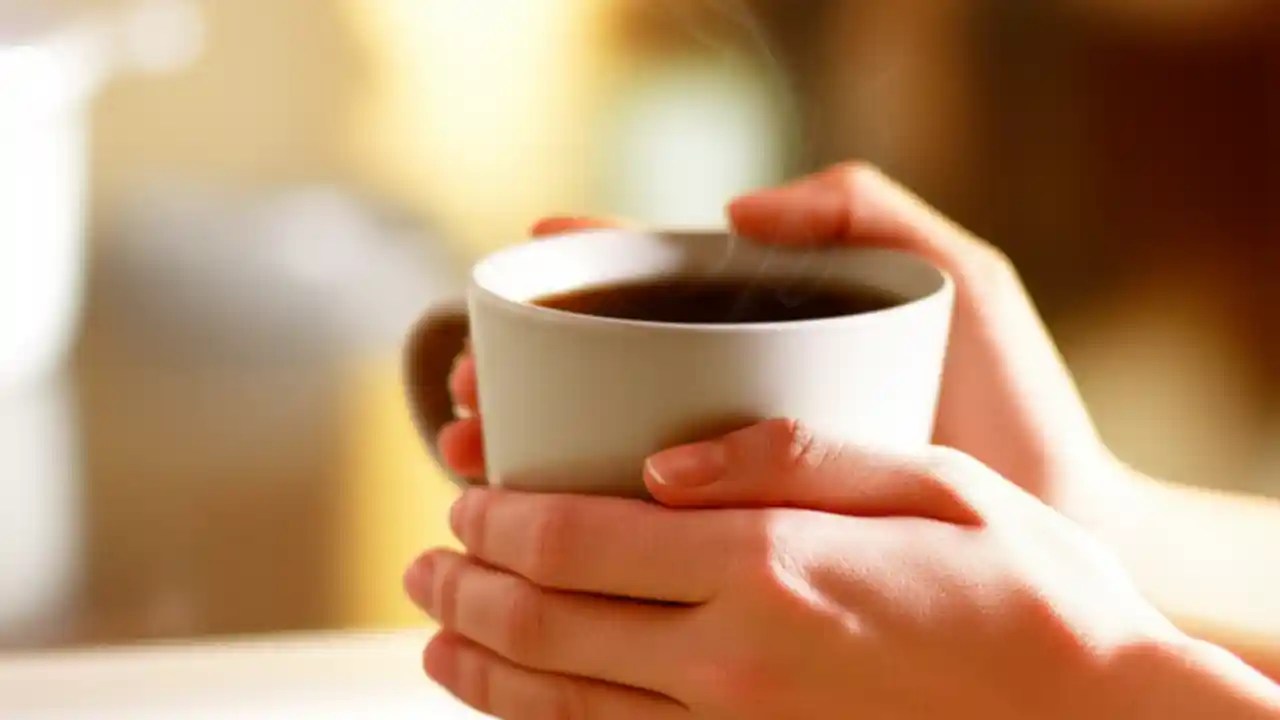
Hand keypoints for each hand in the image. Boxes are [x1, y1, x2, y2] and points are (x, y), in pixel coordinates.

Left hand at [405, 421, 1245, 718]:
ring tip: (435, 638)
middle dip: (463, 591)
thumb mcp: (929, 477)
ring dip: (480, 668)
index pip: (575, 538)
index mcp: (764, 563)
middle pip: (544, 624)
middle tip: (422, 564)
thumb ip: (788, 454)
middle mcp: (732, 657)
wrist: (1093, 716)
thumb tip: (663, 453)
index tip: (462, 495)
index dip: (497, 516)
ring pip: (560, 703)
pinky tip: (515, 709)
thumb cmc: (1022, 582)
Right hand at [437, 164, 1117, 520]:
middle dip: (522, 373)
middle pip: (603, 375)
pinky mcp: (745, 541)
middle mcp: (739, 400)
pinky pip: (645, 529)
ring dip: (525, 447)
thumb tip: (733, 206)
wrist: (1060, 527)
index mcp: (772, 332)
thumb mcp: (959, 279)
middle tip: (468, 384)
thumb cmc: (1013, 405)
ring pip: (603, 451)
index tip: (515, 274)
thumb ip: (865, 211)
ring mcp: (737, 472)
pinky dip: (580, 525)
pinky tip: (532, 529)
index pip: (651, 293)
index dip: (576, 278)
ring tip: (470, 448)